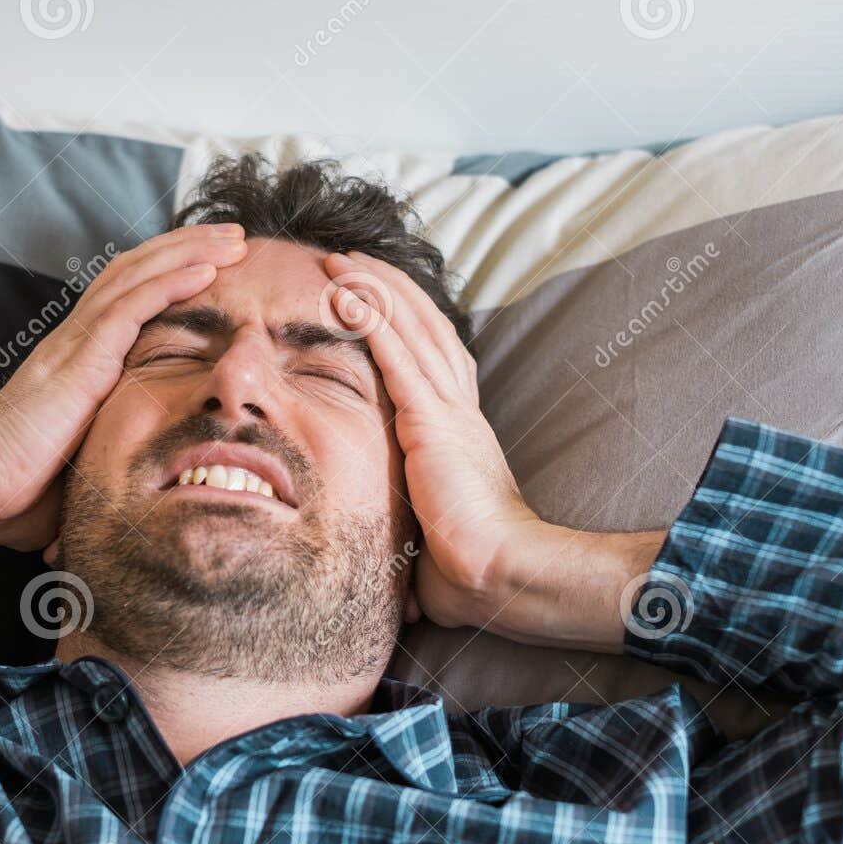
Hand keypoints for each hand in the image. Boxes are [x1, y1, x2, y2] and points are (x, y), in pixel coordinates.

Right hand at [0, 223, 247, 547]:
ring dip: (189, 253)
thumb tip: (150, 476)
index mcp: (77, 358)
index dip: (171, 271)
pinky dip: (170, 284)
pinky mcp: (80, 362)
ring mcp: (76, 346)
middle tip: (236, 233)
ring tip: (234, 238)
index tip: (218, 262)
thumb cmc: (21, 490)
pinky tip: (207, 271)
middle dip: (189, 246)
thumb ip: (113, 448)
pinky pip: (131, 308)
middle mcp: (76, 340)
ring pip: (138, 277)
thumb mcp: (84, 458)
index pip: (129, 295)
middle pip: (137, 271)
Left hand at [320, 250, 542, 628]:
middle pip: (424, 329)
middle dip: (388, 290)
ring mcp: (448, 412)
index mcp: (459, 434)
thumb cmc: (471, 572)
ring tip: (339, 259)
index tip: (376, 299)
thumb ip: (411, 541)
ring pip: (409, 330)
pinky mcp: (432, 422)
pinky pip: (396, 356)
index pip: (434, 361)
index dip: (405, 325)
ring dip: (374, 290)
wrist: (504, 576)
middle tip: (351, 259)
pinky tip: (344, 291)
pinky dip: (371, 318)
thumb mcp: (431, 542)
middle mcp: (458, 411)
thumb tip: (394, 584)